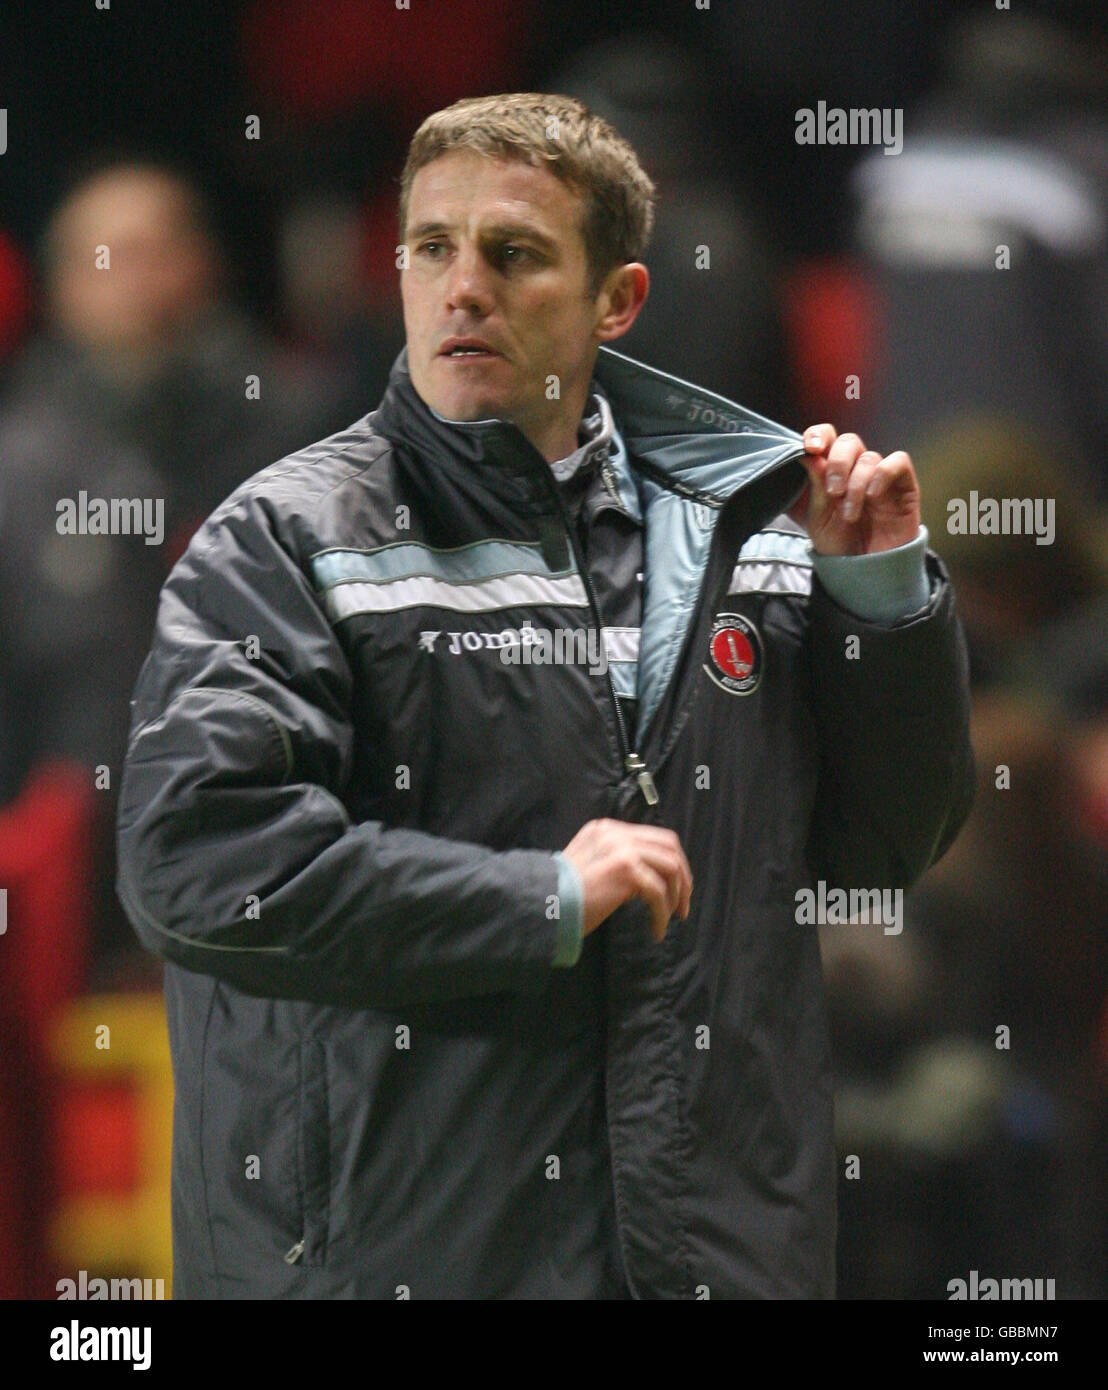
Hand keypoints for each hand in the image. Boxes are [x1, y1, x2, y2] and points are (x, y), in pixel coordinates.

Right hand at [561, 819, 692, 942]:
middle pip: (669, 845)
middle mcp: (615, 833)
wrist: (543, 905)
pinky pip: (658, 892)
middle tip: (682, 905)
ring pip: (670, 867)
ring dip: (675, 896)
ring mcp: (621, 848)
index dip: (672, 863)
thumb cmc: (562, 895)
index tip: (675, 889)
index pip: (654, 837)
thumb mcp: (590, 865)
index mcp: (606, 830)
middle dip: (682, 876)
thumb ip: (616, 861)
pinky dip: (661, 914)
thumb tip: (650, 878)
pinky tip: (656, 931)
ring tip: (669, 919)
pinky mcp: (626, 869)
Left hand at [787, 425, 920, 555]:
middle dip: (837, 463)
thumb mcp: (818, 518)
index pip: (826, 438)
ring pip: (868, 457)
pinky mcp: (903, 486)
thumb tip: (809, 454)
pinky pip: (898, 462)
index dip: (818, 435)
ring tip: (850, 514)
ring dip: (856, 484)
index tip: (809, 447)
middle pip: (848, 442)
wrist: (864, 571)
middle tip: (833, 491)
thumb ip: (814, 486)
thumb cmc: (838, 544)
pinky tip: (873, 496)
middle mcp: (855, 469)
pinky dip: (883, 474)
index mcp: (831, 471)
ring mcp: (880, 476)